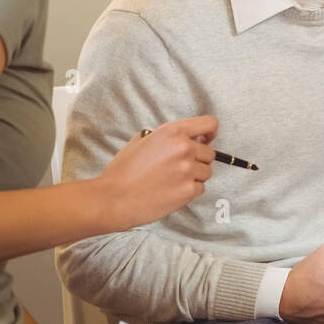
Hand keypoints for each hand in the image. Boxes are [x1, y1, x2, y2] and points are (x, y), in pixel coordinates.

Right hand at [96, 116, 217, 229]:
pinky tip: (171, 191)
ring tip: (171, 181)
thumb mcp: (141, 141)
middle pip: (209, 153)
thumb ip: (166, 137)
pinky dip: (189, 191)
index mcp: (172, 132)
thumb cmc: (123, 172)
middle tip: (178, 168)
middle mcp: (183, 148)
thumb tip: (187, 138)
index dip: (210, 133)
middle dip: (198, 160)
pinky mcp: (188, 190)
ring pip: (206, 172)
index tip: (206, 140)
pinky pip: (200, 188)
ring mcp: (187, 169)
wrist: (113, 199)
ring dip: (194, 176)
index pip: (209, 124)